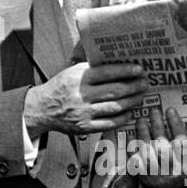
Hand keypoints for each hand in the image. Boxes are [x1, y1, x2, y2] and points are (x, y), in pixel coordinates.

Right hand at [23, 62, 147, 136]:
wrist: (42, 109)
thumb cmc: (60, 87)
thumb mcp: (71, 72)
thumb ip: (90, 68)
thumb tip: (116, 60)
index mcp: (79, 78)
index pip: (106, 72)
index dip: (125, 70)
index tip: (139, 69)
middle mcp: (81, 95)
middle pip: (115, 91)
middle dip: (134, 86)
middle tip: (145, 83)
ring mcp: (83, 112)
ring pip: (115, 107)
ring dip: (132, 101)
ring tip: (141, 96)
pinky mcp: (85, 127)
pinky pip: (110, 123)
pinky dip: (122, 117)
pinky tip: (129, 112)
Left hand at [130, 107, 186, 187]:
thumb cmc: (182, 166)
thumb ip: (184, 139)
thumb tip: (171, 115)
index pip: (182, 140)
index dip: (175, 123)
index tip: (170, 110)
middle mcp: (172, 170)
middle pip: (163, 143)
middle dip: (157, 124)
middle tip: (154, 111)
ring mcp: (157, 174)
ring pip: (147, 150)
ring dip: (143, 132)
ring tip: (141, 120)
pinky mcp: (145, 177)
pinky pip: (135, 159)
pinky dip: (132, 146)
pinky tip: (130, 135)